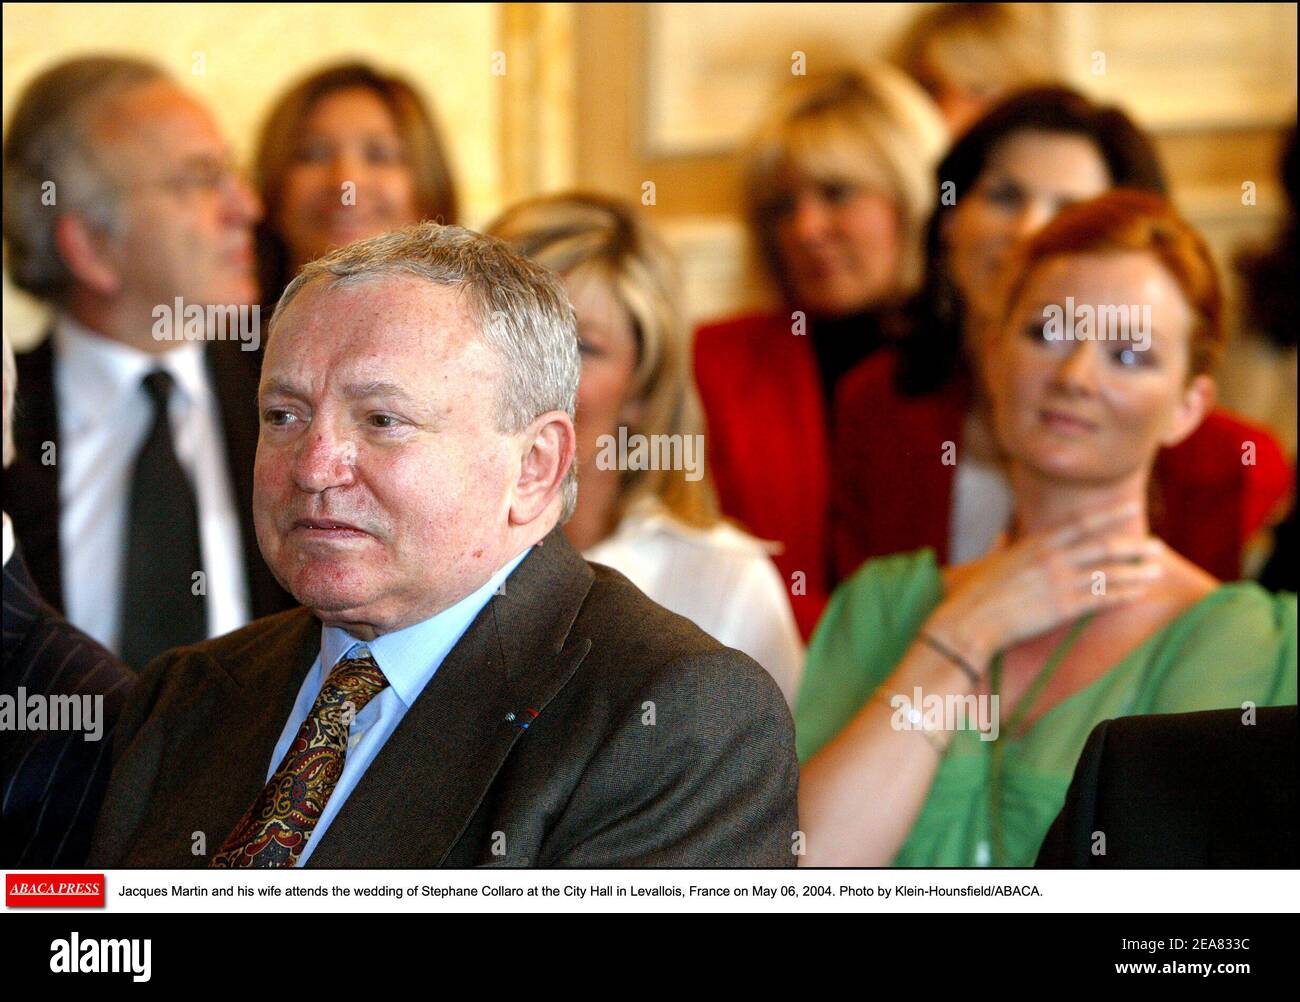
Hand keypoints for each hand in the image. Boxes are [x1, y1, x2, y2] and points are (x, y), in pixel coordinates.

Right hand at [924, 502, 1163, 669]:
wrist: (970, 621)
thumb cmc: (974, 593)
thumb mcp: (988, 561)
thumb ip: (1000, 546)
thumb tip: (1000, 535)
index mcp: (1036, 543)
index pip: (1082, 524)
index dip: (1110, 515)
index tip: (1132, 507)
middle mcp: (1053, 558)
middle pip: (1104, 547)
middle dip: (1133, 546)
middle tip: (1156, 545)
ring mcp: (1060, 582)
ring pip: (1109, 572)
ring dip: (1136, 571)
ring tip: (1156, 569)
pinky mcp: (1063, 607)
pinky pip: (1102, 598)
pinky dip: (1124, 593)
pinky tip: (1139, 592)